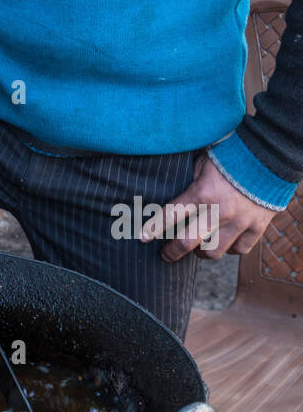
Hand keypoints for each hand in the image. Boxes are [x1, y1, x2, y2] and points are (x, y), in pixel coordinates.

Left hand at [138, 151, 277, 261]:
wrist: (269, 157)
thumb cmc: (230, 156)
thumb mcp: (203, 163)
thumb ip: (190, 182)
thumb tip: (171, 192)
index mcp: (202, 192)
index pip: (171, 214)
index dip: (154, 228)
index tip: (143, 238)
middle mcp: (220, 211)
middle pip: (188, 242)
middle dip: (172, 251)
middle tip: (165, 255)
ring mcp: (239, 222)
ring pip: (213, 252)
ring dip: (201, 253)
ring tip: (197, 249)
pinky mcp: (256, 227)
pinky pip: (239, 250)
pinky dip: (229, 249)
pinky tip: (223, 242)